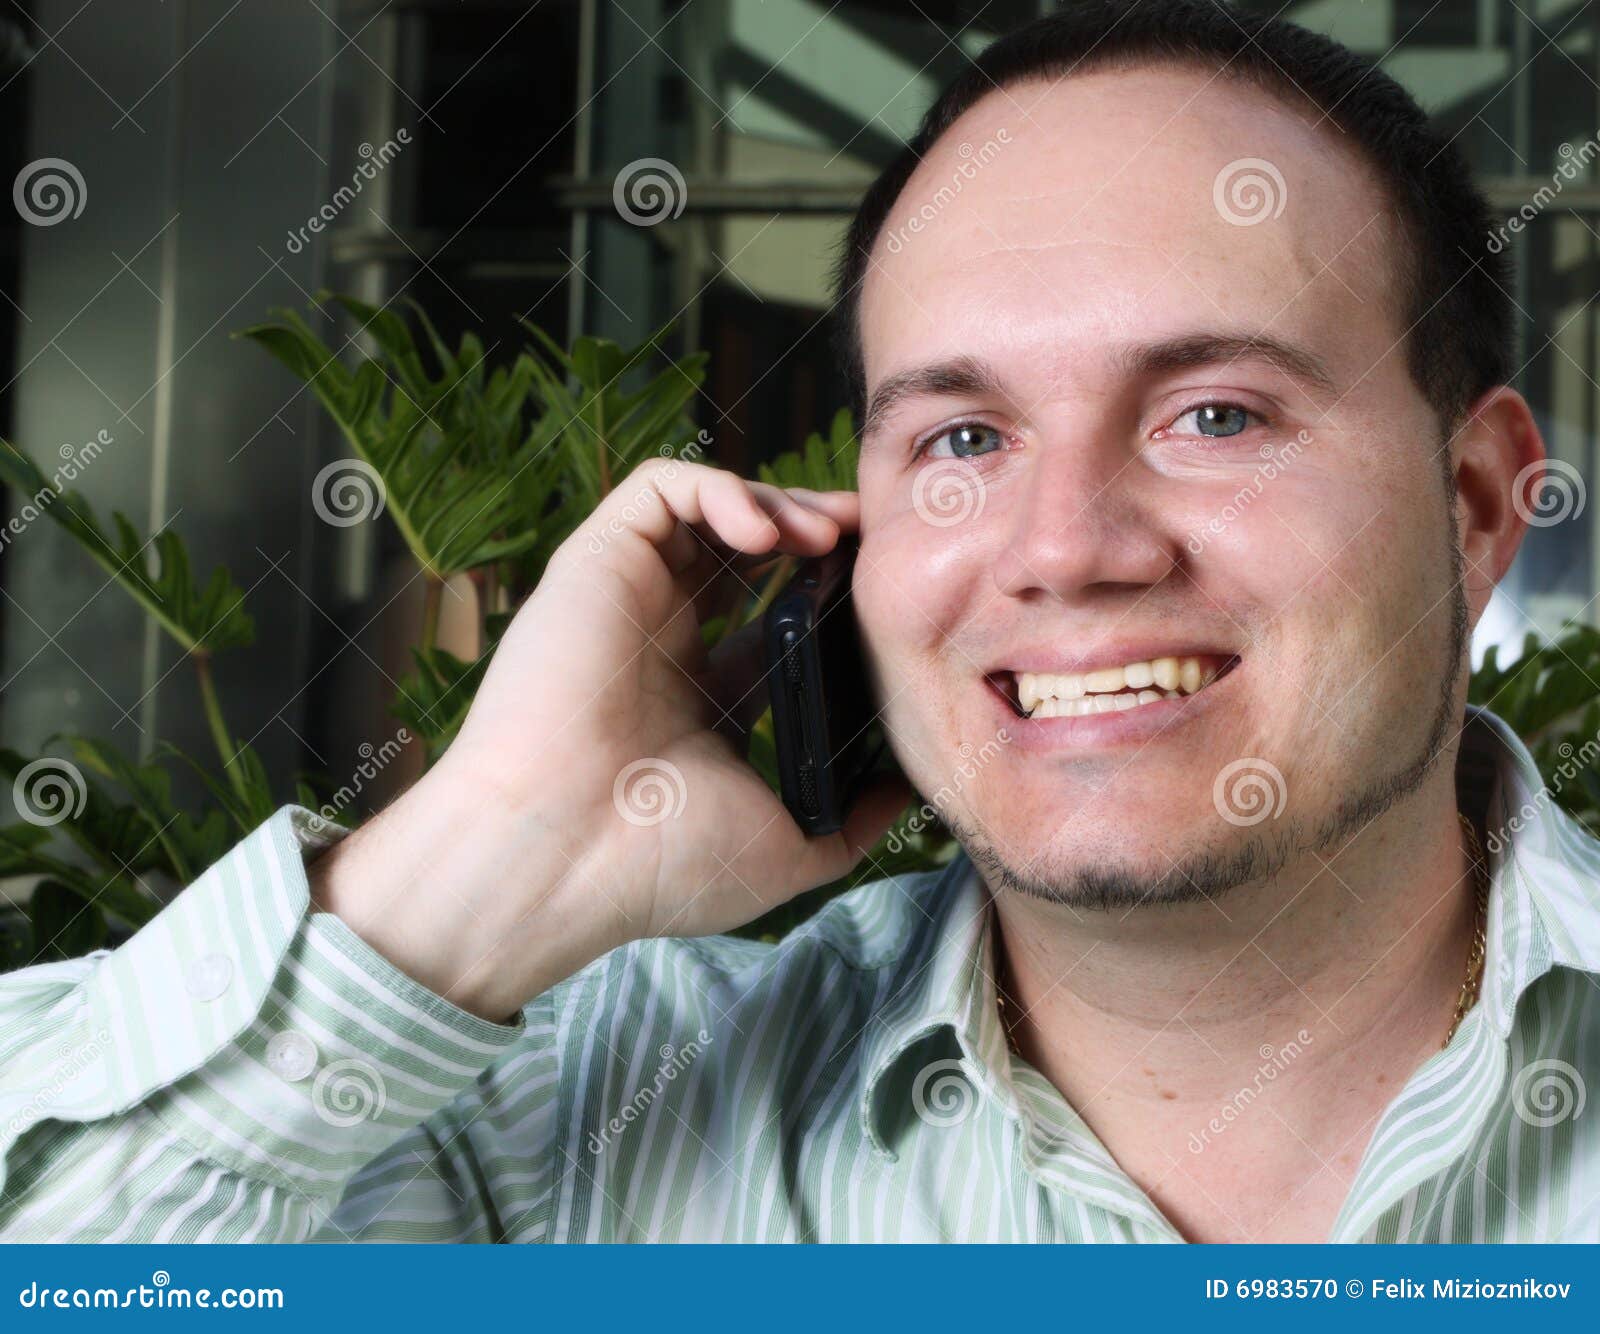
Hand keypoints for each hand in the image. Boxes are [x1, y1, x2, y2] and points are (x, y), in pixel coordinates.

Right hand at [311, 459, 908, 1020]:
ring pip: (709, 510)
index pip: (769, 621)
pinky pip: (659, 489)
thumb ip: (853, 819)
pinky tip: (768, 532)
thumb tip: (910, 793)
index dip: (828, 594)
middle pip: (747, 554)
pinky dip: (720, 488)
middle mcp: (661, 640)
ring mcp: (628, 599)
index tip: (882, 591)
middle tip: (869, 540)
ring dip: (778, 504)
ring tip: (829, 534)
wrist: (561, 859)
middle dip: (815, 532)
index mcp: (698, 698)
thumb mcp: (786, 846)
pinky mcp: (597, 563)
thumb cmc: (658, 864)